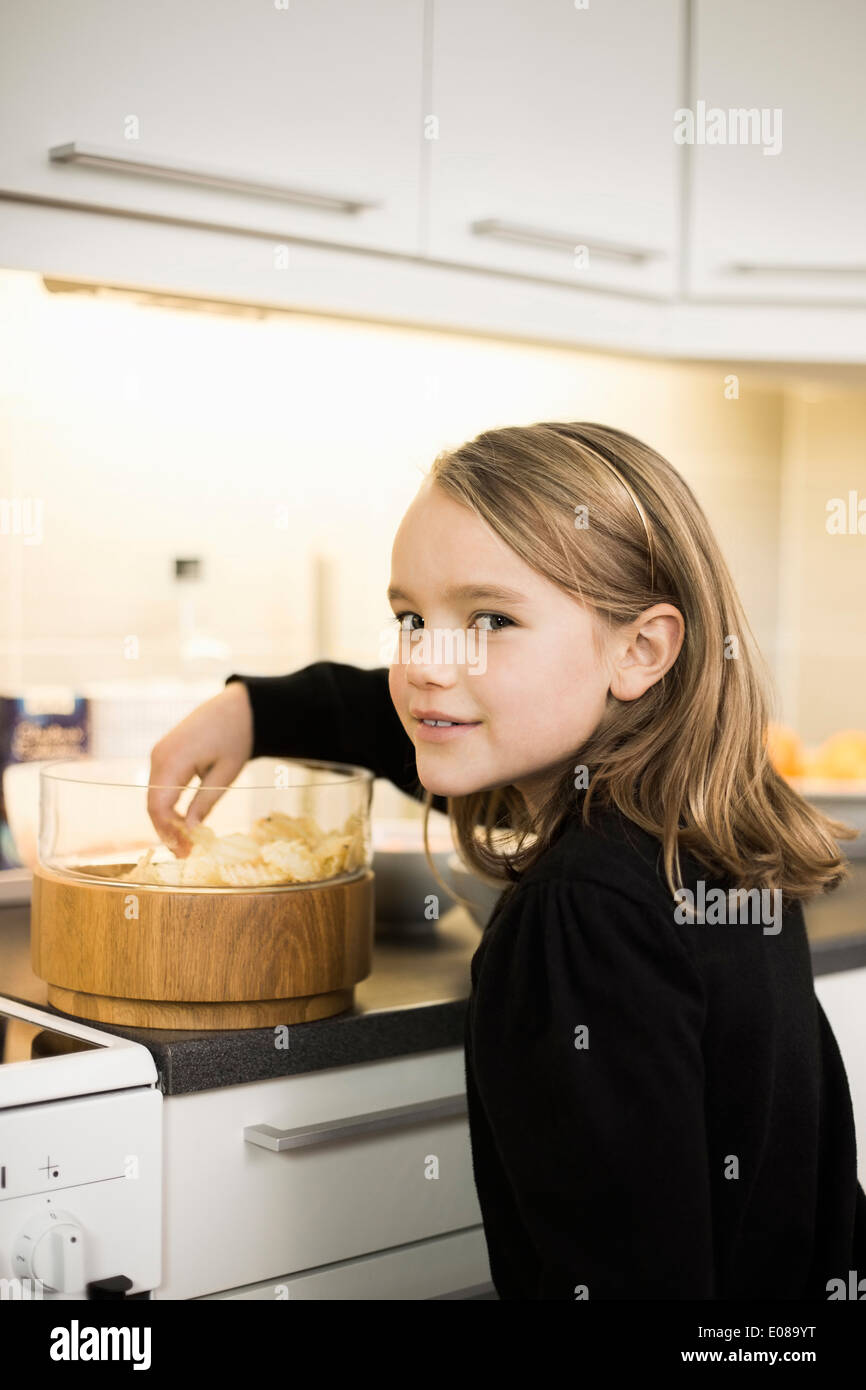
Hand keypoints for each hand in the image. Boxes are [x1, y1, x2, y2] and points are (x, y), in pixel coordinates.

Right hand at [146, 681, 252, 855]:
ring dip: (167, 819)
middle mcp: (159, 756)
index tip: (184, 851)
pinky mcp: (164, 753)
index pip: (158, 806)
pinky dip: (168, 804)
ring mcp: (159, 753)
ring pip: (155, 796)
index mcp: (173, 760)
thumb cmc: (236, 738)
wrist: (237, 707)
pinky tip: (183, 820)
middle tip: (186, 853)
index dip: (168, 832)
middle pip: (153, 803)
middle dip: (167, 830)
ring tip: (187, 841)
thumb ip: (205, 802)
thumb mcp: (226, 774)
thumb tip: (189, 829)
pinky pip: (160, 785)